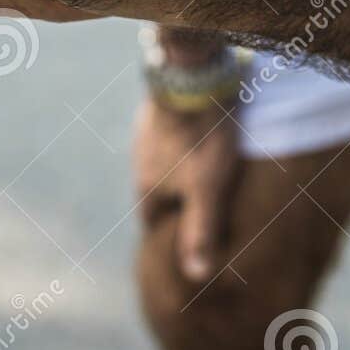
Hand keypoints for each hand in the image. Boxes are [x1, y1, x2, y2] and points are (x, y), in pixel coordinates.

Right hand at [134, 97, 238, 281]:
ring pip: (163, 159)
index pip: (152, 220)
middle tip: (197, 207)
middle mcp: (142, 159)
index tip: (179, 242)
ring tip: (203, 172)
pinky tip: (201, 134)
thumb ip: (201, 230)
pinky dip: (183, 140)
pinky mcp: (161, 107)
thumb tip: (197, 277)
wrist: (192, 72)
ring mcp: (148, 130)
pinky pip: (171, 132)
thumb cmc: (203, 135)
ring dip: (178, 168)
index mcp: (149, 184)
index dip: (165, 232)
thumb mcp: (208, 188)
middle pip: (157, 189)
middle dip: (173, 200)